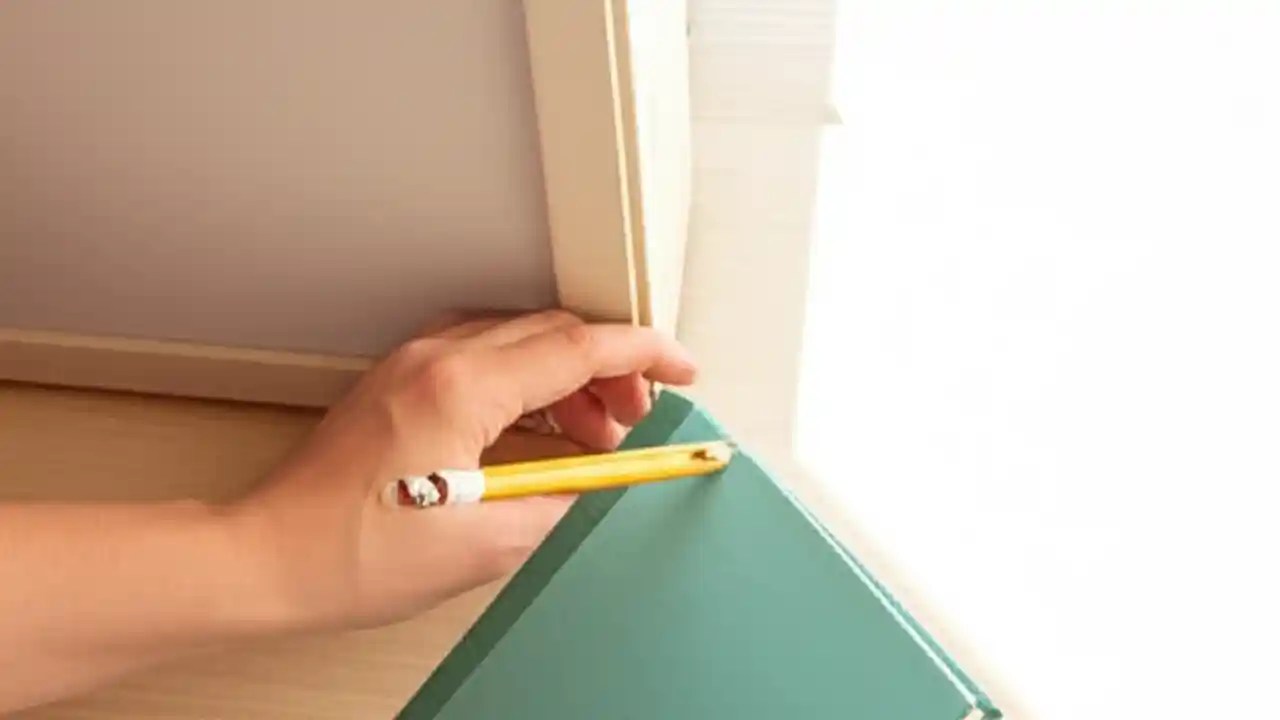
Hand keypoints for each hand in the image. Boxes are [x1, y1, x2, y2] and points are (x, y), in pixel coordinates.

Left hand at [231, 311, 696, 629]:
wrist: (271, 558)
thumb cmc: (353, 553)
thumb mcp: (488, 541)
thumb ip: (563, 497)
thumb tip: (601, 476)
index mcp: (461, 387)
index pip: (579, 347)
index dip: (644, 354)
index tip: (680, 368)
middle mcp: (436, 359)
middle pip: (554, 333)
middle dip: (612, 369)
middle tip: (636, 418)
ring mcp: (414, 364)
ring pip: (521, 340)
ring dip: (569, 376)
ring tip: (593, 433)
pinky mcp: (401, 381)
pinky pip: (485, 356)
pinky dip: (528, 382)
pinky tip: (539, 426)